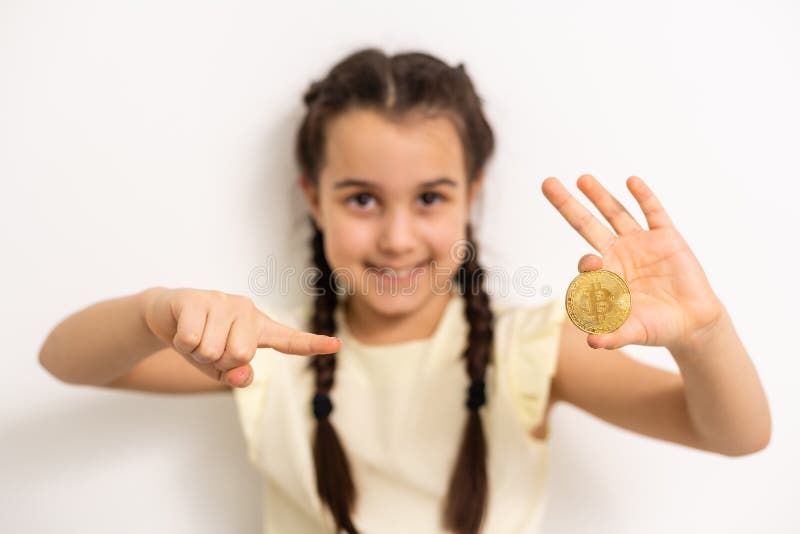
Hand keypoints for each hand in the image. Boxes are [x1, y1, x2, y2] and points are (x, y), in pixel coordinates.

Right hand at [142, 287, 340, 386]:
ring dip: (197, 353)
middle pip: (240, 354)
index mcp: (258, 327)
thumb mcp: (220, 366)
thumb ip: (236, 375)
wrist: (166, 316)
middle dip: (217, 361)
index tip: (336, 345)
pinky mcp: (197, 298)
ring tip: (195, 337)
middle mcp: (246, 310)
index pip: (289, 339)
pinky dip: (182, 344)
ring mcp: (222, 301)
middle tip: (208, 348)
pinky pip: (192, 339)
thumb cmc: (201, 341)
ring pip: (212, 350)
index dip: (312, 343)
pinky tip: (182, 330)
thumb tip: (241, 375)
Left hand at [541, 174, 725, 351]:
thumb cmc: (656, 327)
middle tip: (547, 184)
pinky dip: (644, 197)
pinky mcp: (666, 238)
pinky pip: (654, 212)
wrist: (692, 322)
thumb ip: (613, 336)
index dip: (587, 263)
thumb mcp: (633, 332)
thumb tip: (592, 343)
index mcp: (605, 275)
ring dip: (600, 195)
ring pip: (616, 213)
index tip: (593, 267)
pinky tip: (631, 181)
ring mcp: (641, 243)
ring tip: (582, 178)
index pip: (586, 261)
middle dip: (568, 205)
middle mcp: (618, 254)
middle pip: (587, 224)